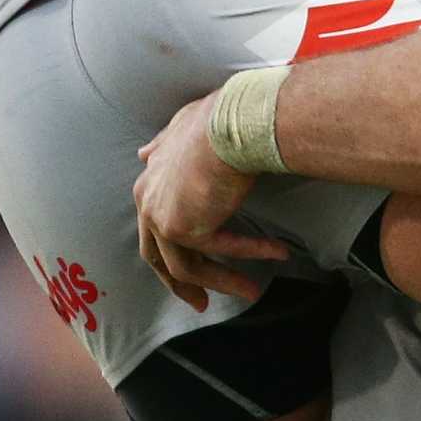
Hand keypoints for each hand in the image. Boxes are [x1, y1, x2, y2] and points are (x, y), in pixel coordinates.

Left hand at [133, 94, 287, 310]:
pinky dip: (251, 253)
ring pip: (187, 266)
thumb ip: (163, 144)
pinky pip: (221, 252)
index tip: (188, 270)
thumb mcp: (182, 127)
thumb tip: (142, 153)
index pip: (152, 227)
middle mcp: (147, 202)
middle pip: (159, 257)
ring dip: (222, 281)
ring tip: (252, 291)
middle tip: (200, 301)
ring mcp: (162, 217)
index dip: (169, 251)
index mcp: (147, 180)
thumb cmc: (218, 118)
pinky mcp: (185, 228)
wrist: (231, 121)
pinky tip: (278, 252)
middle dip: (180, 284)